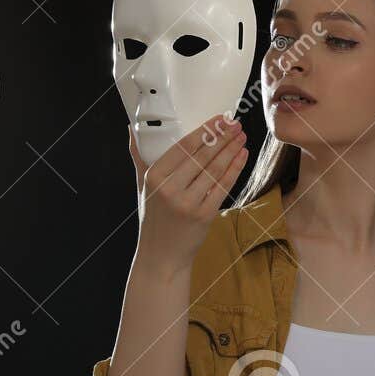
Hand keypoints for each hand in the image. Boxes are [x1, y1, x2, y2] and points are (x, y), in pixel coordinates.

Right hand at [132, 113, 247, 269]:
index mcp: (154, 177)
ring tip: (241, 136)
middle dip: (222, 136)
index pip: (183, 147)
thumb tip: (132, 130)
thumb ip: (139, 157)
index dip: (204, 130)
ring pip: (215, 169)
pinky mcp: (204, 215)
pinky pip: (223, 187)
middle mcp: (170, 189)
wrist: (161, 257)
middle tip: (236, 123)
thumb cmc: (153, 219)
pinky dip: (235, 169)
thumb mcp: (142, 187)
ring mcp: (188, 203)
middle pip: (203, 155)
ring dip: (232, 150)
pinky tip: (242, 156)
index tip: (219, 118)